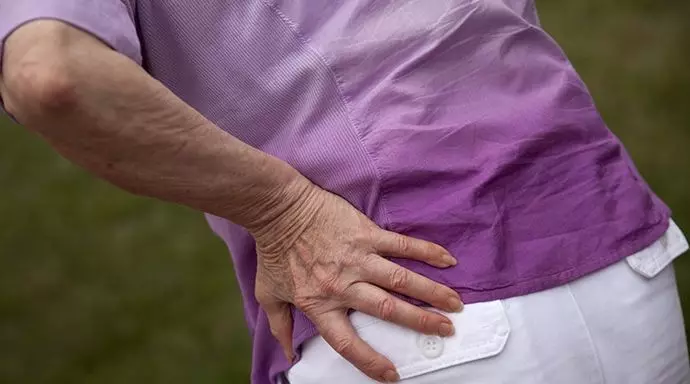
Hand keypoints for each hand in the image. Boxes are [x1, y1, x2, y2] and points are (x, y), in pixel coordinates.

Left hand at [251, 180, 462, 381]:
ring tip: (455, 304)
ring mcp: (358, 258)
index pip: (347, 342)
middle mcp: (343, 285)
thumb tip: (288, 354)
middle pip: (388, 309)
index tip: (392, 374)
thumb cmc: (273, 251)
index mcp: (320, 304)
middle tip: (446, 331)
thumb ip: (279, 326)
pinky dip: (427, 252)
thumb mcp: (269, 294)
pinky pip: (402, 245)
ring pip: (402, 280)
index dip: (370, 362)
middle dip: (421, 323)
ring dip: (432, 293)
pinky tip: (447, 261)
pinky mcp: (367, 234)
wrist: (278, 208)